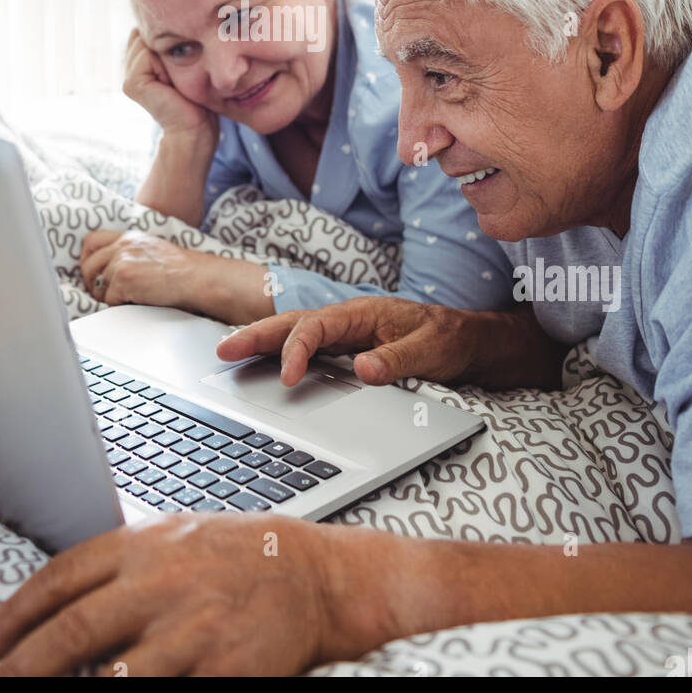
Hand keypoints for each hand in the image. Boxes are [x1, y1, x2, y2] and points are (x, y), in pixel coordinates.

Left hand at [0, 512, 368, 676]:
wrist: (318, 577)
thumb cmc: (243, 556)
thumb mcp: (177, 538)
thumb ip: (123, 564)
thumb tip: (58, 599)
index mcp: (146, 546)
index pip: (62, 578)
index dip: (15, 615)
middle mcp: (164, 584)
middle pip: (74, 629)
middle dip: (23, 665)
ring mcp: (193, 630)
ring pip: (113, 676)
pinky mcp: (223, 671)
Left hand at [80, 229, 198, 307]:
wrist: (195, 277)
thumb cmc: (182, 269)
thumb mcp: (152, 249)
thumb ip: (131, 252)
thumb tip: (110, 269)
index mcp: (129, 237)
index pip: (92, 241)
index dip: (86, 258)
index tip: (90, 271)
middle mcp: (122, 247)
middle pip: (88, 264)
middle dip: (90, 282)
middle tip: (102, 293)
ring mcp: (121, 262)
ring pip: (98, 285)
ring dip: (108, 296)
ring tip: (126, 299)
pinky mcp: (123, 280)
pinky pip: (109, 299)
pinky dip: (119, 305)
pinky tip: (135, 302)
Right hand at [122, 29, 216, 137]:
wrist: (195, 130)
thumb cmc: (198, 99)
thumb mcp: (185, 63)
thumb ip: (171, 45)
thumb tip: (171, 17)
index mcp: (141, 61)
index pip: (149, 30)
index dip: (169, 35)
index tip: (187, 54)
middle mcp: (131, 67)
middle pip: (146, 33)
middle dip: (168, 44)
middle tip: (183, 71)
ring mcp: (128, 76)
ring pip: (147, 41)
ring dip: (168, 54)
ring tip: (176, 79)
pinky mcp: (132, 84)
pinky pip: (147, 54)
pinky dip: (164, 64)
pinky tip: (171, 84)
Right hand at [216, 296, 478, 385]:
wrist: (467, 340)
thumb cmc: (449, 340)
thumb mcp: (431, 351)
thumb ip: (397, 359)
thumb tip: (362, 368)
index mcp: (361, 313)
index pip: (316, 328)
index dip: (296, 351)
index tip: (286, 379)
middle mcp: (346, 321)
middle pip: (293, 323)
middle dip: (256, 335)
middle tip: (224, 350)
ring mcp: (344, 335)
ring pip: (294, 334)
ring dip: (262, 343)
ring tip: (229, 356)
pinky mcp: (345, 349)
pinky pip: (307, 349)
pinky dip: (280, 354)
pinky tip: (262, 367)